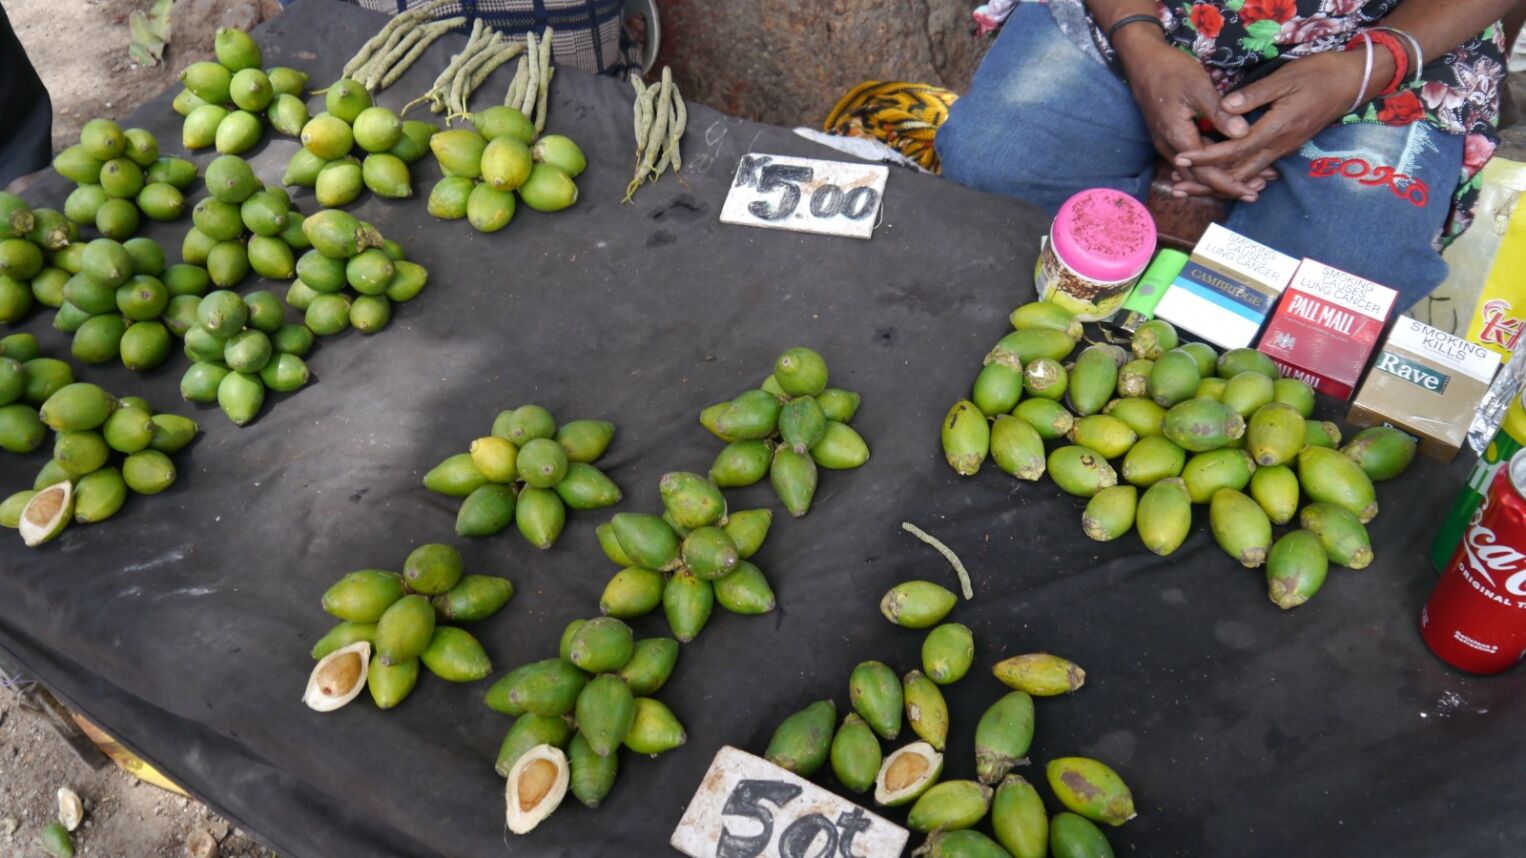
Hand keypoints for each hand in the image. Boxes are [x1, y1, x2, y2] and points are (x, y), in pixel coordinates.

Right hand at [1112, 27, 1258, 200]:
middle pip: (1199, 178)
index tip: (1251, 192)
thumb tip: (1243, 133)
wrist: (1142, 61)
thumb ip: (1219, 113)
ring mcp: (1168, 143)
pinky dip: (1209, 166)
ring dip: (1218, 179)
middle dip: (1226, 187)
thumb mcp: (1198, 87)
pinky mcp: (1170, 137)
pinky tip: (1225, 165)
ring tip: (1246, 182)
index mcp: (1177, 137)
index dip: (1229, 184)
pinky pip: (1191, 160)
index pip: (1205, 172)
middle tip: (1256, 192)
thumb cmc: (1170, 70)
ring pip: (1194, 172)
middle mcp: (1170, 147)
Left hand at [1173, 50, 1389, 186]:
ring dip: (1219, 183)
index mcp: (1275, 130)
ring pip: (1246, 176)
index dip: (1206, 157)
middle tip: (1177, 188)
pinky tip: (1221, 179)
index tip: (1181, 159)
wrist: (1353, 82)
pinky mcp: (1285, 147)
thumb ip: (1254, 94)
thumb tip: (1226, 107)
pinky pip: (1257, 169)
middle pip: (1236, 175)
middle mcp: (1278, 147)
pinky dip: (1236, 177)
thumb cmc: (1320, 75)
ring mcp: (1283, 150)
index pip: (1233, 151)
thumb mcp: (1286, 78)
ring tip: (1191, 187)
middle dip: (1206, 183)